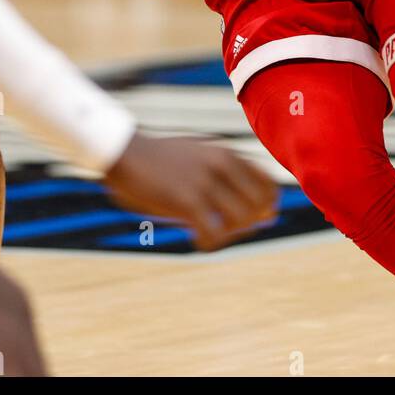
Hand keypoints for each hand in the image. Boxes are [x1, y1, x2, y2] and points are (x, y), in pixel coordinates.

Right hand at [105, 132, 277, 249]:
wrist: (126, 152)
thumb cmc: (162, 158)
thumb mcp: (200, 154)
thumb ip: (227, 175)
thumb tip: (260, 211)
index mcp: (226, 154)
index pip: (268, 184)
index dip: (269, 206)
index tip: (260, 218)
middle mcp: (221, 165)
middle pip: (258, 206)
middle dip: (248, 223)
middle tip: (226, 227)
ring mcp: (204, 182)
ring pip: (240, 221)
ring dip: (228, 234)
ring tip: (210, 232)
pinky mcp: (186, 201)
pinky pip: (213, 233)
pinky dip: (209, 243)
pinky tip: (197, 239)